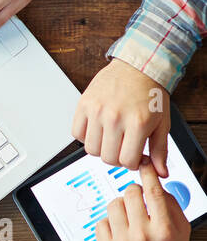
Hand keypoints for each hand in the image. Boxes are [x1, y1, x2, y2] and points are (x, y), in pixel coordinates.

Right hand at [73, 59, 170, 175]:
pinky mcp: (83, 105)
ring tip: (110, 138)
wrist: (137, 67)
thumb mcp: (162, 123)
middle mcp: (115, 117)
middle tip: (122, 147)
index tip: (134, 156)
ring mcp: (97, 111)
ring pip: (91, 149)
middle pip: (108, 158)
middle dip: (117, 157)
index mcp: (138, 123)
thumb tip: (160, 173)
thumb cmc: (150, 94)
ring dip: (101, 148)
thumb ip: (161, 150)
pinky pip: (77, 134)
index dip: (131, 163)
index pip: (127, 161)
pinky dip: (86, 137)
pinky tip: (98, 130)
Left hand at [96, 160, 190, 240]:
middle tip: (137, 201)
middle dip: (133, 192)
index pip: (153, 191)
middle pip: (130, 192)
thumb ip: (170, 204)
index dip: (147, 172)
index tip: (143, 163)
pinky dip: (110, 224)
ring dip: (121, 207)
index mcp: (164, 229)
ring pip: (113, 204)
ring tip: (128, 219)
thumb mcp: (181, 230)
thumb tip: (155, 182)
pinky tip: (119, 233)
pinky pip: (101, 222)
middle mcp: (142, 235)